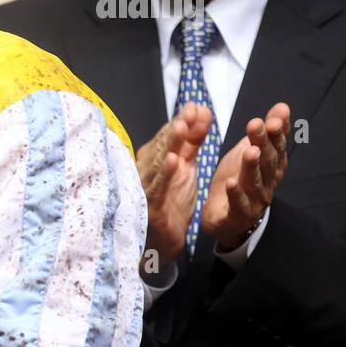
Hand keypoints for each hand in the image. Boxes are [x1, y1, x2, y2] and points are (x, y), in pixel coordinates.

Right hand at [136, 102, 212, 265]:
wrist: (161, 240)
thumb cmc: (170, 200)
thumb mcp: (185, 167)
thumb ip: (191, 141)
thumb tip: (199, 111)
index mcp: (156, 159)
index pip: (170, 137)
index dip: (183, 121)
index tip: (197, 107)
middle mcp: (147, 169)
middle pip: (163, 145)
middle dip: (177, 128)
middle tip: (191, 112)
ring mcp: (146, 187)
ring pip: (158, 162)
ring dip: (169, 145)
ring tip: (181, 128)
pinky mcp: (150, 205)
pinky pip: (157, 187)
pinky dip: (164, 174)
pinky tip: (173, 161)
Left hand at [202, 102, 289, 249]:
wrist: (225, 218)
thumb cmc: (238, 179)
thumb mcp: (249, 151)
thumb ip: (265, 131)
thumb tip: (283, 106)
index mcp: (271, 167)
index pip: (277, 147)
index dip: (277, 133)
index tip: (276, 117)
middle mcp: (267, 183)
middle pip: (267, 162)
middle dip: (264, 143)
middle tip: (258, 125)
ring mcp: (254, 201)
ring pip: (254, 182)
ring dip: (252, 166)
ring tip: (250, 151)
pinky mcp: (238, 216)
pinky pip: (238, 205)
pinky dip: (235, 194)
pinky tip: (230, 182)